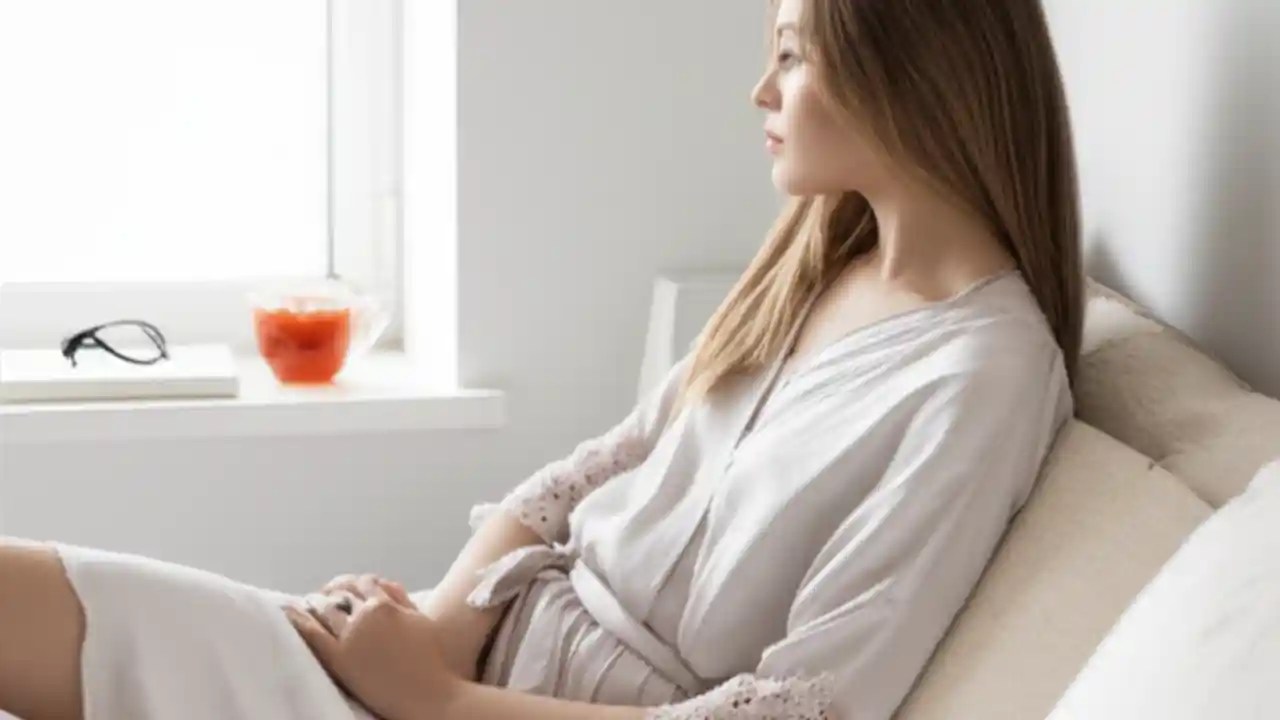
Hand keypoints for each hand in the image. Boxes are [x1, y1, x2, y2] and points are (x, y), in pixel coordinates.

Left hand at [286, 582, 461, 719]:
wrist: (425, 694)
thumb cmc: (429, 659)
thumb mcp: (420, 620)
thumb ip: (402, 599)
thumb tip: (385, 583)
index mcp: (386, 605)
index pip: (362, 583)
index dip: (350, 583)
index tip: (344, 586)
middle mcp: (366, 616)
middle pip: (341, 595)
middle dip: (330, 592)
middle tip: (320, 595)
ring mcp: (351, 637)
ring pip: (325, 610)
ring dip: (313, 602)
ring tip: (307, 602)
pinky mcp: (339, 659)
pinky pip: (313, 634)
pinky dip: (298, 620)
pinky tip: (289, 613)